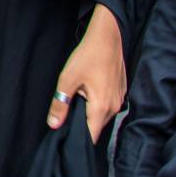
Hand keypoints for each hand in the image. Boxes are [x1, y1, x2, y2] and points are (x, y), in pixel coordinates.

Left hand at [47, 4, 125, 141]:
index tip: (65, 136)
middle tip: (66, 114)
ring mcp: (120, 100)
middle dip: (82, 125)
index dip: (78, 138)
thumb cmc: (87, 56)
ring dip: (89, 113)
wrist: (107, 38)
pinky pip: (107, 106)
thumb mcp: (67, 80)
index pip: (92, 135)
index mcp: (102, 107)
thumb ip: (60, 104)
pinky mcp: (121, 93)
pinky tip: (87, 93)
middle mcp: (115, 107)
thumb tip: (54, 124)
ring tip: (76, 100)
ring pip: (102, 116)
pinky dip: (97, 105)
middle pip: (96, 126)